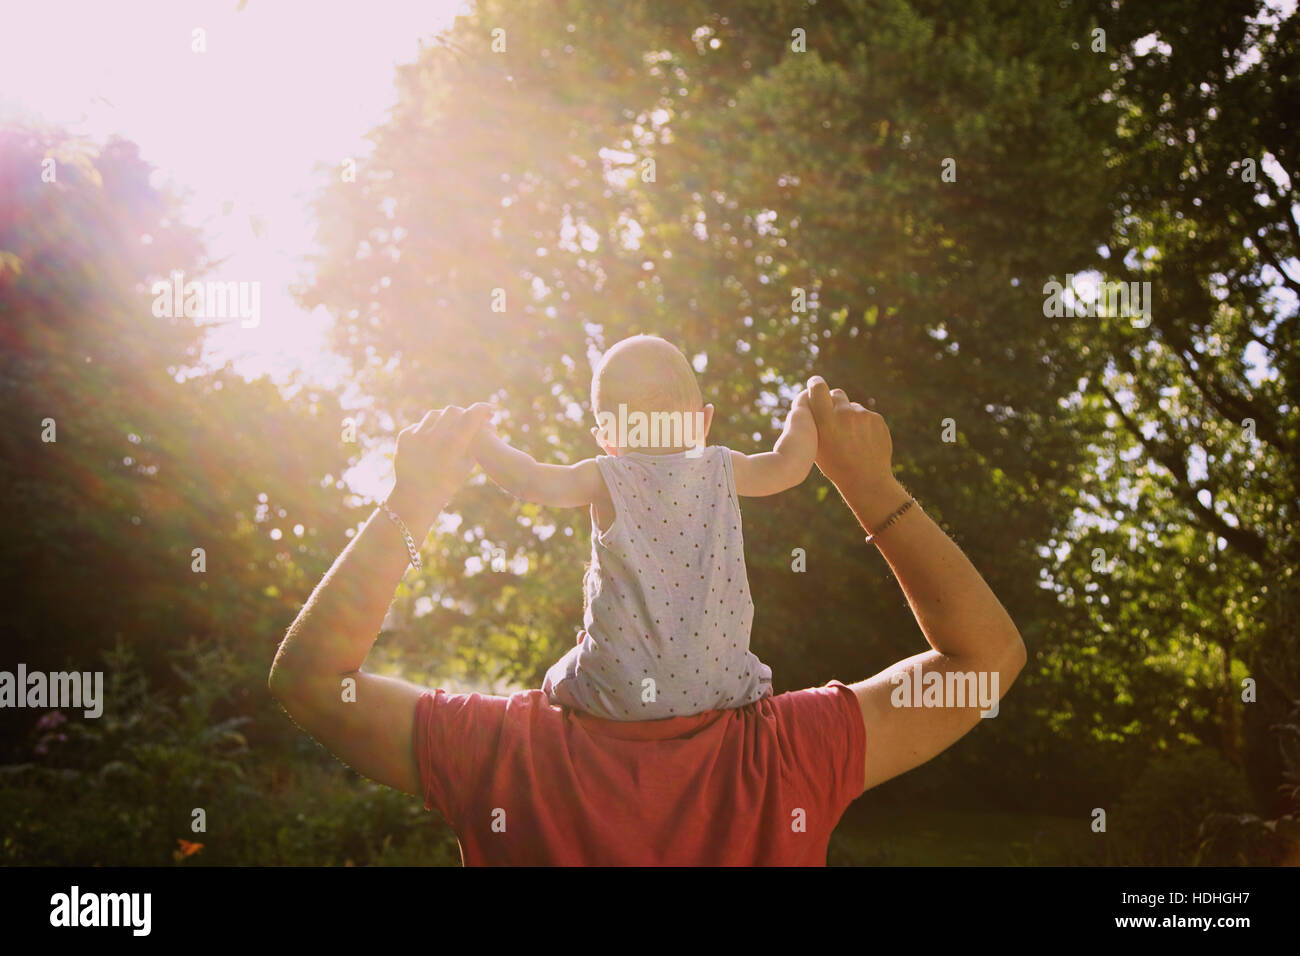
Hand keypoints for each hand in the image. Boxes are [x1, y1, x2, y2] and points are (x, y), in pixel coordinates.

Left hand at [389, 403, 493, 522]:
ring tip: (449, 430)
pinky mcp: (404, 436)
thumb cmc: (448, 482)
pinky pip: (420, 425)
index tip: (488, 408)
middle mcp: (434, 437)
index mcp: (453, 445)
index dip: (482, 409)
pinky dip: (428, 430)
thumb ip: (473, 440)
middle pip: (452, 411)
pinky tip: (431, 442)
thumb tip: (481, 419)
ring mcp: (416, 435)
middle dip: (462, 414)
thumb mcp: (467, 463)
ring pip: (435, 414)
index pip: (471, 416)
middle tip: (467, 418)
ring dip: (444, 420)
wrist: (416, 496)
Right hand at [805, 375, 894, 492]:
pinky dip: (863, 425)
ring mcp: (863, 415)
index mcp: (825, 422)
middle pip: (836, 393)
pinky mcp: (877, 419)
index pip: (818, 389)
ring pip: (852, 407)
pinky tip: (863, 441)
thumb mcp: (816, 447)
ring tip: (851, 438)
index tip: (814, 382)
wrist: (867, 480)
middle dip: (833, 401)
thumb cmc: (836, 466)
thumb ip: (813, 423)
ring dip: (849, 416)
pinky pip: (866, 415)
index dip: (815, 383)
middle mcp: (844, 414)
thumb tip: (808, 402)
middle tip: (834, 415)